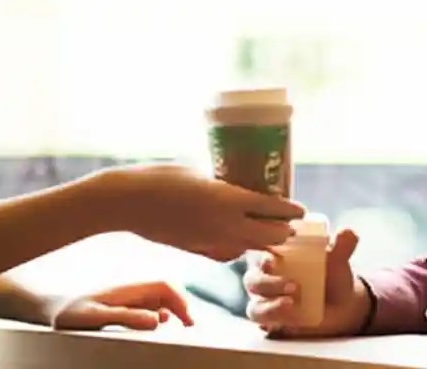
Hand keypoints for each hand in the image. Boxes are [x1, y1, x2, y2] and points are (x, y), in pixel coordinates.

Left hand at [50, 281, 194, 330]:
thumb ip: (126, 317)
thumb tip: (157, 320)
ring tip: (178, 324)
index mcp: (126, 288)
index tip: (188, 322)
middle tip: (189, 326)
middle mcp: (129, 288)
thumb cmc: (69, 314)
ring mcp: (125, 295)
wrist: (48, 308)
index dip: (181, 301)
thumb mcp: (96, 317)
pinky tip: (157, 321)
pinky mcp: (120, 302)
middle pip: (165, 289)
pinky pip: (147, 303)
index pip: (164, 286)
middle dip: (181, 304)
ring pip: (158, 296)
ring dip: (171, 307)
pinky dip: (159, 311)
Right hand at [93, 163, 304, 260]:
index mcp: (229, 199)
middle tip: (290, 224)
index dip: (290, 209)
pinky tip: (236, 240)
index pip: (272, 208)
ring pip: (249, 248)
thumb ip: (219, 183)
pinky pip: (226, 253)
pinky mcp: (196, 250)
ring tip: (270, 233)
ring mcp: (211, 241)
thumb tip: (233, 184)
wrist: (126, 203)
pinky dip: (237, 248)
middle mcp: (225, 225)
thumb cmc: (159, 177)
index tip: (301, 209)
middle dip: (283, 231)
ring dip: (262, 242)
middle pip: (269, 236)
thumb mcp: (197, 172)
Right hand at [244, 228, 369, 337]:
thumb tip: (348, 232)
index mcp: (275, 256)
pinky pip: (264, 324)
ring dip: (270, 306)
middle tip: (294, 286)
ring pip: (255, 306)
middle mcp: (264, 278)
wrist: (342, 304)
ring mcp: (265, 301)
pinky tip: (287, 320)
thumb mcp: (338, 260)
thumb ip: (341, 246)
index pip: (259, 253)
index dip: (261, 256)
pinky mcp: (272, 321)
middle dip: (269, 284)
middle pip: (252, 281)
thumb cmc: (332, 274)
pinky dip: (274, 321)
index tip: (273, 259)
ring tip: (291, 304)